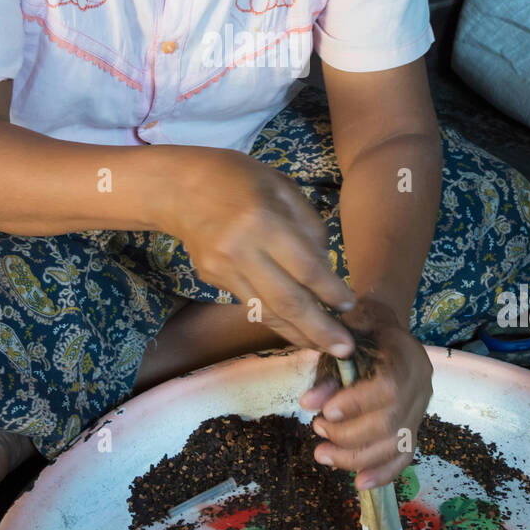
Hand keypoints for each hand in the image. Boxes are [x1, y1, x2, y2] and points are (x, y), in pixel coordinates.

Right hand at [163, 147, 356, 355]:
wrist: (179, 186)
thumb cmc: (239, 178)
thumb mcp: (283, 187)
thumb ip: (309, 228)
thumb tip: (326, 271)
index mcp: (264, 222)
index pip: (306, 269)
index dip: (331, 293)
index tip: (351, 307)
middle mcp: (242, 251)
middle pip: (288, 302)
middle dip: (320, 330)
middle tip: (345, 350)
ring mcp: (223, 270)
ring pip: (267, 312)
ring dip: (298, 333)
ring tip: (323, 347)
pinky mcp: (212, 280)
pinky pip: (251, 303)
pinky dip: (275, 318)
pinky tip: (294, 326)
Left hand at [298, 295, 432, 488]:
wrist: (386, 330)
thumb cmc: (362, 330)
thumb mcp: (344, 336)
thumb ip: (329, 367)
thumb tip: (308, 403)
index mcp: (405, 354)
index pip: (388, 386)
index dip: (356, 404)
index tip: (325, 413)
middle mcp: (421, 383)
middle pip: (391, 422)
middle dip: (349, 435)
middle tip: (317, 430)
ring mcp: (421, 408)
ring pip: (396, 445)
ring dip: (357, 458)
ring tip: (323, 455)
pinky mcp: (416, 427)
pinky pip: (405, 456)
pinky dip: (383, 473)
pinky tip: (359, 483)